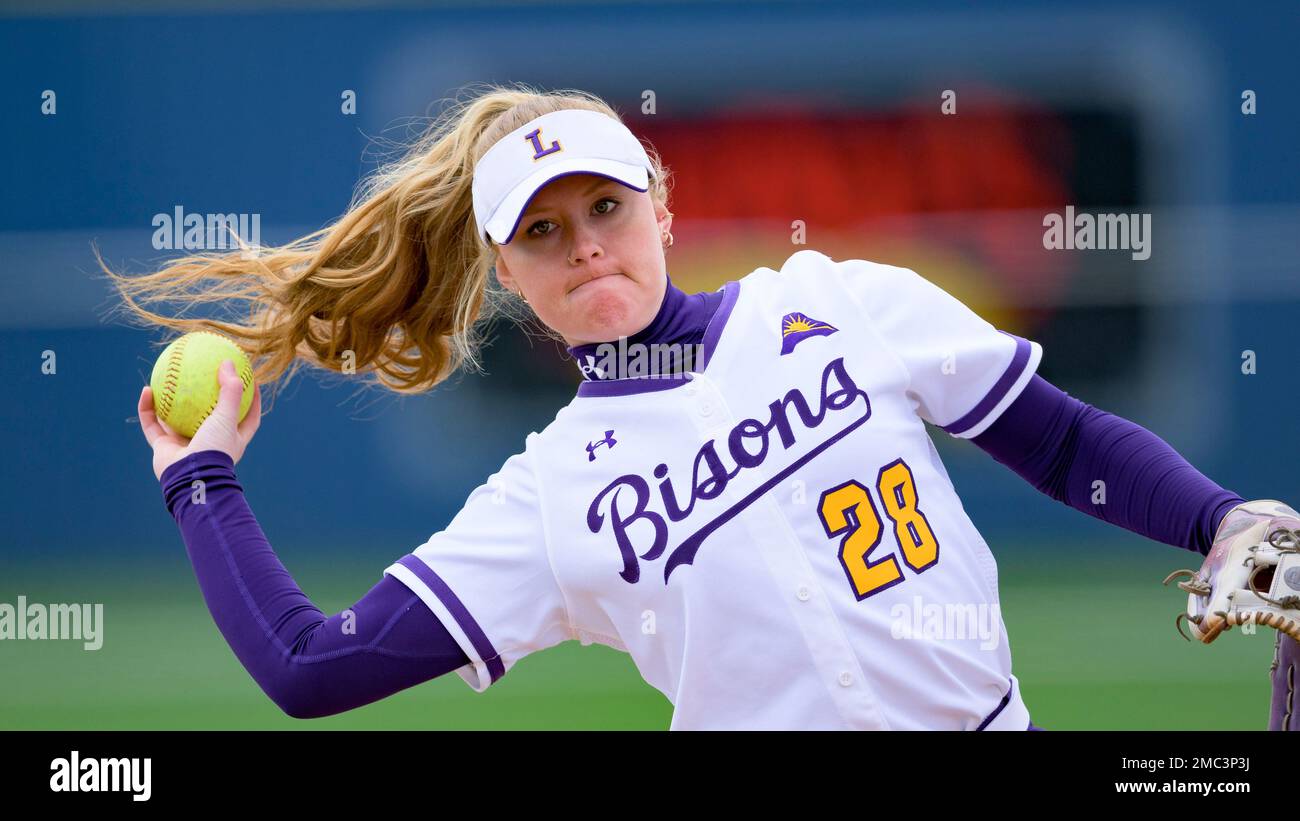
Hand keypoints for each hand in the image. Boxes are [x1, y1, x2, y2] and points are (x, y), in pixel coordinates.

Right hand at [138, 359, 262, 480]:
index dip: (252, 400)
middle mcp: (210, 442)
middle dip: (207, 398)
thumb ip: (231, 391)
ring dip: (171, 401)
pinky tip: (146, 390)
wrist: (189, 480)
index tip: (250, 380)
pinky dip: (148, 409)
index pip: (248, 417)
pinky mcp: (164, 448)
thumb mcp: (228, 417)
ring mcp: (186, 446)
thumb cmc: (215, 449)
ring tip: (168, 377)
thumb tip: (230, 362)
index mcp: (232, 439)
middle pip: (210, 416)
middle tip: (206, 374)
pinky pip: (152, 424)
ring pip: (176, 419)